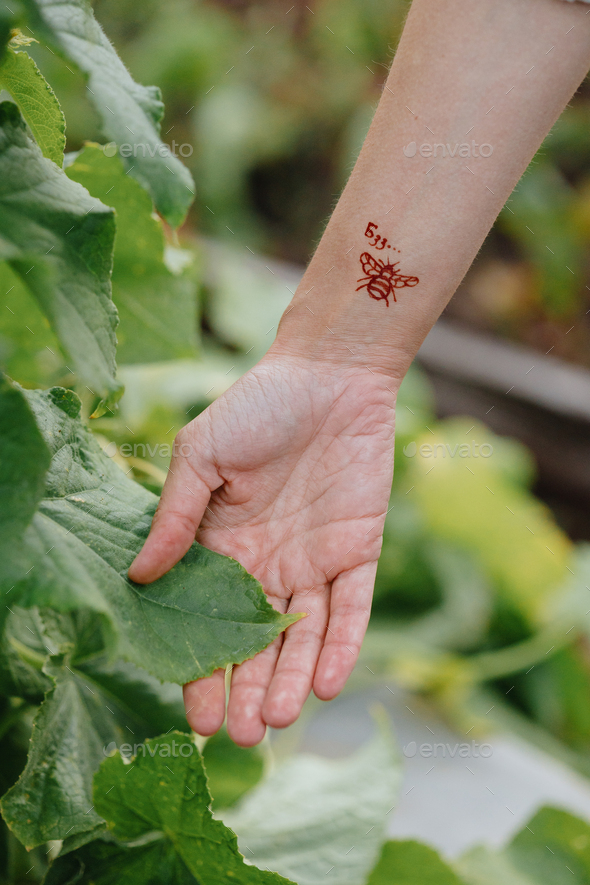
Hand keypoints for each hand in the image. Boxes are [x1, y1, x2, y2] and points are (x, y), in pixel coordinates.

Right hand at [128, 353, 396, 745]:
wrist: (329, 376)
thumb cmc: (256, 407)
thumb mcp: (200, 455)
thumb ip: (176, 516)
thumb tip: (138, 577)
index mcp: (223, 546)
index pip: (209, 622)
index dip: (203, 670)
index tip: (197, 717)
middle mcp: (268, 564)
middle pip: (258, 642)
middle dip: (249, 690)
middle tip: (242, 738)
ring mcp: (314, 561)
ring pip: (305, 635)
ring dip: (294, 679)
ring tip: (279, 721)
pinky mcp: (358, 551)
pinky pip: (353, 607)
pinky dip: (344, 645)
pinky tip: (332, 685)